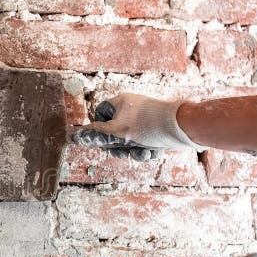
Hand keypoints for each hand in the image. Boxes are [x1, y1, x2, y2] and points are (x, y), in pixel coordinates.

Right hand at [73, 93, 203, 160]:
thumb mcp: (118, 132)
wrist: (183, 128)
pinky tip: (154, 152)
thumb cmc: (150, 125)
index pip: (100, 114)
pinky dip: (146, 150)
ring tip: (144, 153)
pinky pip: (142, 143)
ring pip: (129, 141)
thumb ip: (96, 135)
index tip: (105, 139)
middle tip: (124, 151)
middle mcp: (131, 109)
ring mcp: (144, 120)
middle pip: (113, 132)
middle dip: (120, 146)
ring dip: (134, 151)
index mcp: (120, 103)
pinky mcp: (155, 130)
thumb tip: (73, 136)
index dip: (100, 128)